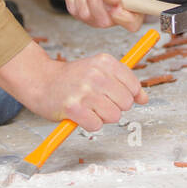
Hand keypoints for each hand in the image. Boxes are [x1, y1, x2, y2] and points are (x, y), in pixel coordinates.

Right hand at [34, 53, 148, 131]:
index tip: (116, 95)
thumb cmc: (72, 78)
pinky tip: (81, 114)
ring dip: (102, 117)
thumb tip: (144, 98)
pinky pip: (96, 125)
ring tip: (89, 107)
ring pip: (113, 116)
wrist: (42, 81)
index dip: (128, 95)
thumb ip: (124, 82)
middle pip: (126, 103)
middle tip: (99, 101)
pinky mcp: (74, 109)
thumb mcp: (99, 70)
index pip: (134, 85)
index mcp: (105, 61)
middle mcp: (96, 74)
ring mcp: (85, 91)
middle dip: (115, 107)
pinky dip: (90, 124)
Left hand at [65, 0, 144, 31]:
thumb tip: (114, 1)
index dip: (121, 17)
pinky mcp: (85, 15)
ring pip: (86, 15)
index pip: (133, 23)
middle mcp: (117, 13)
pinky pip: (74, 11)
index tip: (112, 2)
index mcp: (131, 2)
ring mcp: (100, 16)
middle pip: (104, 21)